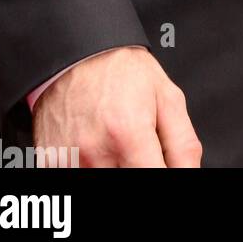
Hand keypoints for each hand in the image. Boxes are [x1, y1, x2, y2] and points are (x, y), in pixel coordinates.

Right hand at [32, 46, 201, 166]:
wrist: (76, 57)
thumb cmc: (121, 73)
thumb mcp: (168, 98)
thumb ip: (184, 146)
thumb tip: (190, 175)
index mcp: (128, 134)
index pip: (154, 180)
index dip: (166, 178)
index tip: (163, 166)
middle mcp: (95, 153)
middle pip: (128, 184)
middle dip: (141, 168)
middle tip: (142, 151)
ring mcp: (69, 162)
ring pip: (103, 182)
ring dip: (117, 168)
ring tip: (118, 147)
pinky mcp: (52, 165)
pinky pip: (78, 179)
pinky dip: (93, 168)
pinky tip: (98, 150)